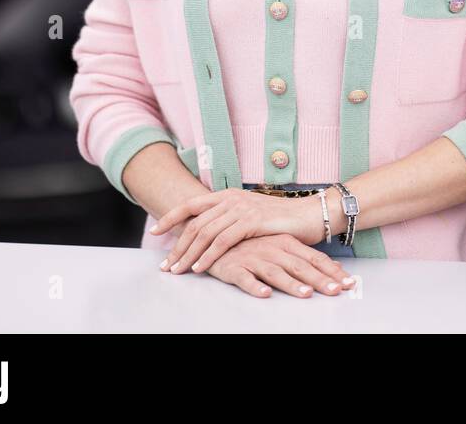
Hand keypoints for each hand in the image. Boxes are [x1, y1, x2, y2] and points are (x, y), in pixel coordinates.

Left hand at [152, 188, 325, 274]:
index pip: (192, 204)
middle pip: (195, 223)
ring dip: (188, 254)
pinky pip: (223, 241)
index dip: (171, 217)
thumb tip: (210, 232)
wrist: (309, 214)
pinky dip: (208, 255)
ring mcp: (242, 208)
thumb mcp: (251, 215)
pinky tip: (200, 267)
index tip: (155, 231)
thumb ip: (230, 219)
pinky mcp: (252, 221)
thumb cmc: (281, 219)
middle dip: (177, 245)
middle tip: (166, 265)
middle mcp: (232, 198)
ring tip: (178, 270)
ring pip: (205, 233)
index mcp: (229, 195)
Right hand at [204, 234, 355, 298]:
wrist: (216, 234)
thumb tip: (334, 269)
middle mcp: (273, 249)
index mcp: (287, 243)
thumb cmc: (253, 244)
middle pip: (300, 266)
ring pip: (276, 272)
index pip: (315, 258)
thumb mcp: (281, 246)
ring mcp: (254, 258)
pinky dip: (255, 286)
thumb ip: (304, 258)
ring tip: (306, 294)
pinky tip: (265, 293)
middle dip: (320, 280)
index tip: (350, 283)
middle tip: (336, 291)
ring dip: (292, 284)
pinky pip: (245, 278)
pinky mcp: (234, 268)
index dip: (332, 271)